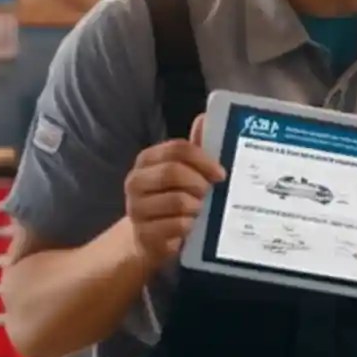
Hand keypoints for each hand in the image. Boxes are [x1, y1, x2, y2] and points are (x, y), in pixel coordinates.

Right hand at [124, 115, 223, 263]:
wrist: (147, 238)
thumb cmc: (169, 198)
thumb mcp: (182, 173)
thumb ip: (193, 150)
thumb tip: (205, 118)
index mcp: (147, 160)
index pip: (177, 149)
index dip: (203, 159)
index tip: (221, 174)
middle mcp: (136, 181)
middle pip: (173, 172)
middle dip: (199, 183)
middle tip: (211, 193)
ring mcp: (136, 208)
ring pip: (178, 201)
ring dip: (197, 207)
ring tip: (200, 211)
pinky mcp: (144, 234)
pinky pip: (177, 225)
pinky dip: (191, 226)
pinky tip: (191, 227)